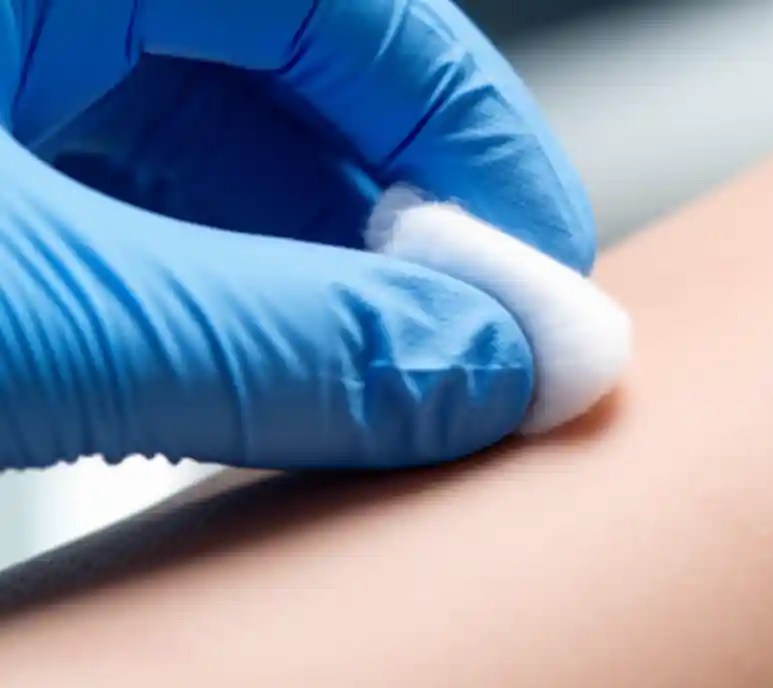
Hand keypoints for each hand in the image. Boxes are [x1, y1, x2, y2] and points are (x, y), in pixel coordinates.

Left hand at [0, 0, 595, 468]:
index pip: (358, 12)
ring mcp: (8, 74)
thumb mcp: (35, 315)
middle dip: (406, 229)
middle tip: (479, 355)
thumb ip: (280, 341)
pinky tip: (266, 381)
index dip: (481, 141)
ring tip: (385, 390)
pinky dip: (224, 302)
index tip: (546, 284)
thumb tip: (489, 369)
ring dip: (322, 281)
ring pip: (231, 161)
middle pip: (309, 89)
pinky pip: (147, 216)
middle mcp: (46, 3)